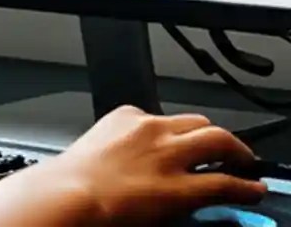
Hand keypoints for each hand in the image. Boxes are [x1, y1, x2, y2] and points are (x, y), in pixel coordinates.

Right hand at [0, 106, 265, 226]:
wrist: (65, 198)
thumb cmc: (62, 185)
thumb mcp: (87, 155)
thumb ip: (108, 152)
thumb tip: (113, 168)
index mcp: (122, 119)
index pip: (157, 116)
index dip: (172, 132)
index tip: (176, 142)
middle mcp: (150, 129)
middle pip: (195, 121)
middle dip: (212, 135)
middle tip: (223, 148)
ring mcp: (169, 155)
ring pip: (218, 140)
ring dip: (237, 151)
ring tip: (245, 163)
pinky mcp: (183, 186)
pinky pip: (226, 182)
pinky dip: (245, 185)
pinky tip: (252, 189)